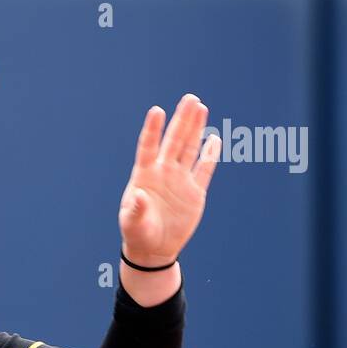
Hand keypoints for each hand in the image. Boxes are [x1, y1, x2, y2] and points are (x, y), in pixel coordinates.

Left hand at [118, 93, 220, 266]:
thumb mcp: (132, 224)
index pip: (149, 147)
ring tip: (200, 107)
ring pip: (190, 149)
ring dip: (195, 129)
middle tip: (190, 99)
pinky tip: (214, 138)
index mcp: (144, 175)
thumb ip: (135, 209)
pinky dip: (210, 155)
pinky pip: (204, 169)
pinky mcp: (195, 192)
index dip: (153, 129)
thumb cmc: (137, 234)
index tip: (157, 111)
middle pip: (174, 141)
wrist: (154, 248)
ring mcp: (180, 180)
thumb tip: (138, 195)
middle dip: (182, 120)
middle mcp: (163, 172)